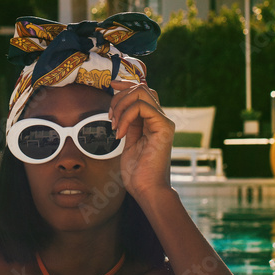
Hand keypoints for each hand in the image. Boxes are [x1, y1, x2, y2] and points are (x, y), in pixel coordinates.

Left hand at [109, 80, 174, 196]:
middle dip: (119, 96)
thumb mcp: (129, 142)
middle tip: (110, 117)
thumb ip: (129, 124)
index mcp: (153, 121)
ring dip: (121, 105)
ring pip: (141, 92)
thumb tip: (121, 109)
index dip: (126, 84)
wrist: (147, 189)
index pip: (143, 91)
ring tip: (114, 124)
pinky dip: (126, 116)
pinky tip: (121, 132)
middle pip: (142, 88)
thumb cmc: (138, 172)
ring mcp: (164, 122)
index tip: (111, 85)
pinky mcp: (164, 127)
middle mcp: (160, 119)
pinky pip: (142, 107)